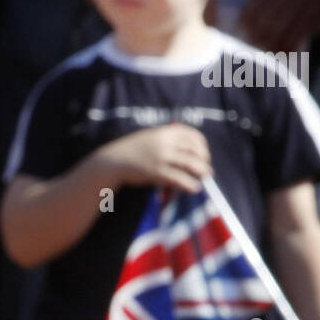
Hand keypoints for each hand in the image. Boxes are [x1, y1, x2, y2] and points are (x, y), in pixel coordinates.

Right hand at [94, 123, 212, 192]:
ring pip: (191, 164)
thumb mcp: (150, 137)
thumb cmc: (132, 150)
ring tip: (204, 178)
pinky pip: (180, 179)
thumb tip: (189, 148)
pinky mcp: (157, 172)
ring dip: (201, 172)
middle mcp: (165, 142)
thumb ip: (168, 138)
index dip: (203, 145)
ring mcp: (161, 157)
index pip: (193, 135)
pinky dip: (190, 184)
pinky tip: (193, 188)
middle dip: (204, 160)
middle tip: (206, 169)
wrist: (113, 161)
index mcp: (165, 132)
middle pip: (195, 150)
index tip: (204, 153)